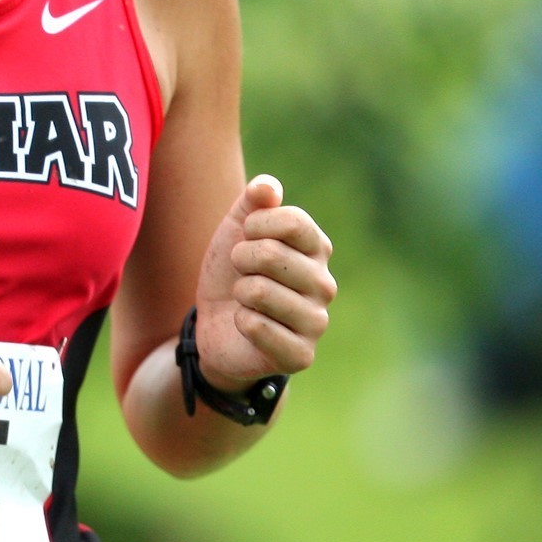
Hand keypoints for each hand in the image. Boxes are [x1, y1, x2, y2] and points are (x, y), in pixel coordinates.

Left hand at [194, 174, 336, 392]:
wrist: (216, 323)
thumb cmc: (233, 272)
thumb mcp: (237, 229)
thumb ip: (253, 202)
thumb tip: (268, 186)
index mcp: (317, 249)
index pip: (293, 221)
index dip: (255, 225)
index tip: (245, 236)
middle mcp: (325, 284)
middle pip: (271, 254)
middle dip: (240, 260)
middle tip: (241, 272)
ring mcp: (317, 321)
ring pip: (259, 291)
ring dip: (239, 293)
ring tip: (246, 299)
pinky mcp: (301, 355)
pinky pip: (256, 326)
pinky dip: (240, 322)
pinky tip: (248, 325)